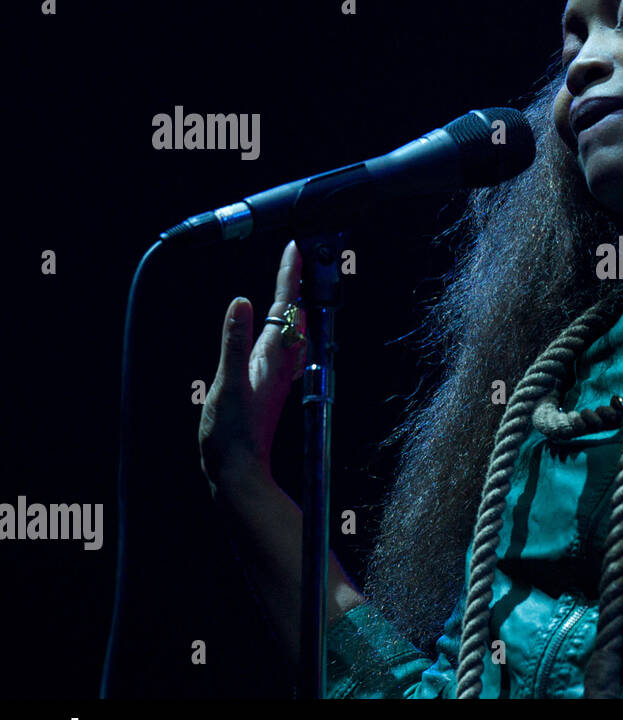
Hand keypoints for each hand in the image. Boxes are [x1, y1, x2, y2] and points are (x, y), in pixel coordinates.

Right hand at [198, 241, 306, 493]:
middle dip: (295, 282)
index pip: (285, 307)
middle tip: (297, 253)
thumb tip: (241, 302)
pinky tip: (276, 327)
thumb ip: (234, 342)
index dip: (288, 276)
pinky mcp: (266, 383)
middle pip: (293, 314)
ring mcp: (275, 373)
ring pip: (287, 329)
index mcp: (274, 357)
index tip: (295, 248)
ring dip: (289, 302)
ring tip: (290, 278)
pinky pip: (277, 345)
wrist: (236, 471)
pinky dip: (278, 325)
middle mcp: (281, 362)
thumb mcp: (227, 383)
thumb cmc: (231, 433)